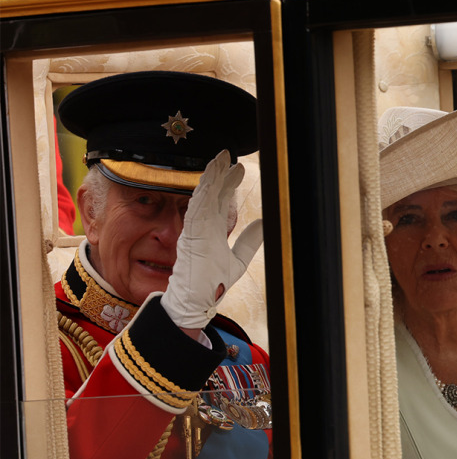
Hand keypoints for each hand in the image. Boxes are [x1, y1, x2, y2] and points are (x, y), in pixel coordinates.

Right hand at [160, 151, 262, 329]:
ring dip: (210, 178)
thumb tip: (263, 224)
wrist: (197, 302)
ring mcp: (195, 230)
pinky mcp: (190, 237)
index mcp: (212, 230)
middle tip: (231, 157)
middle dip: (221, 174)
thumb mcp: (239, 260)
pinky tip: (208, 181)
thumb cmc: (212, 283)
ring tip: (219, 160)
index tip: (239, 168)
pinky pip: (195, 211)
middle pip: (212, 194)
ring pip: (202, 198)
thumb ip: (249, 242)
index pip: (221, 200)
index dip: (229, 183)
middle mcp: (202, 227)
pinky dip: (201, 195)